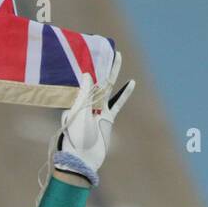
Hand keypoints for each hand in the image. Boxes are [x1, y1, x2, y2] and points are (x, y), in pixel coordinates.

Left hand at [52, 51, 135, 185]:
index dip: (86, 66)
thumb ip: (84, 94)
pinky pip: (117, 103)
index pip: (82, 80)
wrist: (82, 159)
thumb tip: (88, 74)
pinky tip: (131, 82)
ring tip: (118, 57)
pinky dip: (124, 93)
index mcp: (75, 101)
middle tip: (107, 47)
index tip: (87, 49)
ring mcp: (98, 111)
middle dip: (101, 64)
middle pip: (96, 79)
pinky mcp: (108, 119)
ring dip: (113, 72)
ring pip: (107, 87)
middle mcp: (86, 104)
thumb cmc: (76, 138)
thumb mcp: (79, 114)